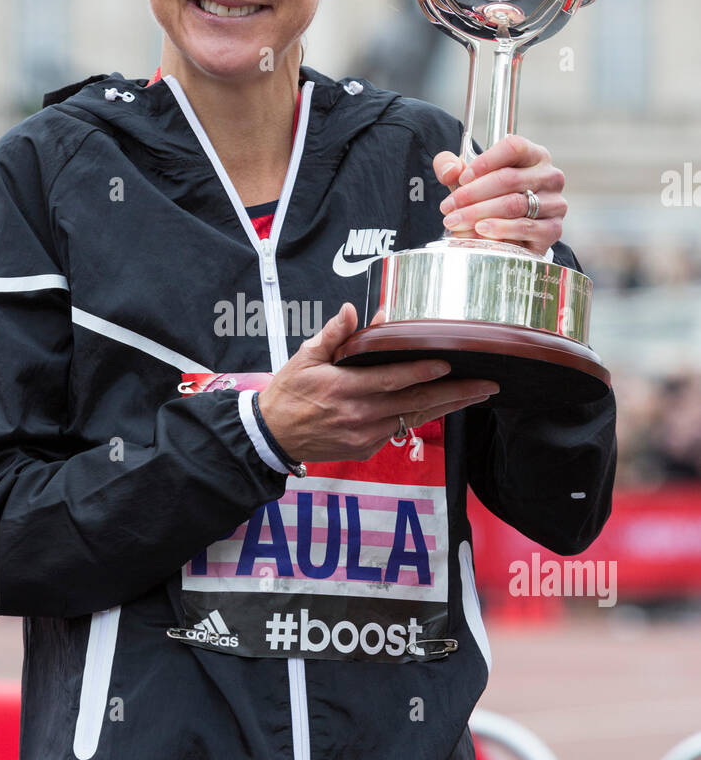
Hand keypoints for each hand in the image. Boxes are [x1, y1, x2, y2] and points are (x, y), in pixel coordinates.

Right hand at [256, 303, 498, 462]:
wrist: (273, 437)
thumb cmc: (290, 393)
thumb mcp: (305, 358)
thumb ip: (334, 335)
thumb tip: (356, 311)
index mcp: (343, 389)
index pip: (391, 379)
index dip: (421, 372)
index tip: (448, 363)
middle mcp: (358, 415)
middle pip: (415, 403)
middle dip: (454, 393)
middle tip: (487, 384)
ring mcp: (364, 436)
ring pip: (415, 418)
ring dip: (449, 406)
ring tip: (478, 394)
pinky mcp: (366, 449)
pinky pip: (400, 430)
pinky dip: (423, 416)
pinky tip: (445, 405)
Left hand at [434, 134, 566, 257]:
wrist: (512, 233)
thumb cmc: (491, 198)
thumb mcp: (469, 178)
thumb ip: (451, 166)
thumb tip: (450, 170)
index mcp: (535, 155)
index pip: (514, 147)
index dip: (485, 161)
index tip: (462, 178)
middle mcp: (550, 176)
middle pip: (509, 179)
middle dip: (472, 194)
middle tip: (448, 207)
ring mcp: (554, 203)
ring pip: (513, 204)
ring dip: (479, 213)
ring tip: (455, 221)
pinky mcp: (553, 229)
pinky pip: (524, 227)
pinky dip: (500, 229)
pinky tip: (480, 230)